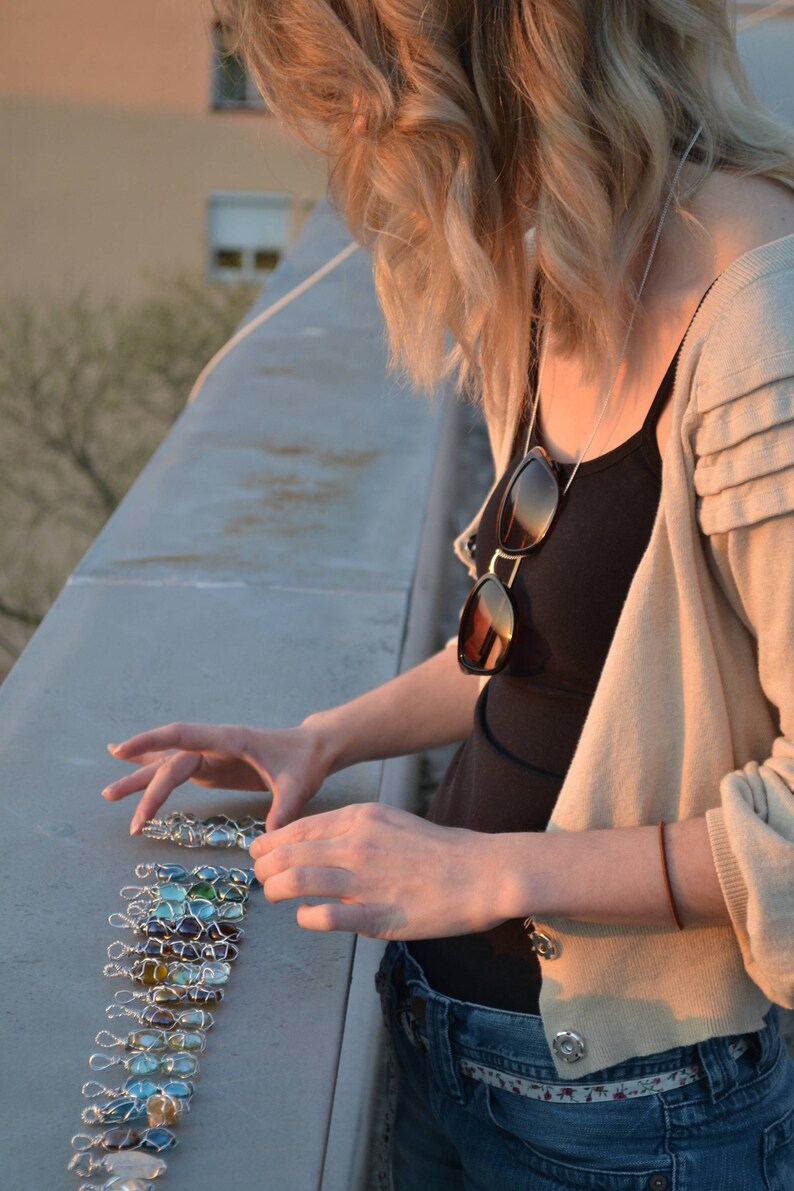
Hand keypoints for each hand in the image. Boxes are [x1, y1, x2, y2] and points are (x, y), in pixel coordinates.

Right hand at [102, 722, 329, 834]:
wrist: (312, 748)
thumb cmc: (305, 762)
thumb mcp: (299, 786)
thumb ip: (284, 810)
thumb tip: (269, 839)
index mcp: (231, 740)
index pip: (185, 737)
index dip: (152, 741)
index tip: (123, 750)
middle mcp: (215, 744)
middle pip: (172, 761)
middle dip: (145, 785)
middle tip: (118, 806)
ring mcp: (211, 754)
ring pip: (168, 764)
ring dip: (139, 777)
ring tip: (108, 793)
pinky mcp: (212, 766)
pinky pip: (177, 768)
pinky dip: (153, 768)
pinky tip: (130, 764)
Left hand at [249, 802, 514, 938]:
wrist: (480, 873)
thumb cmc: (437, 851)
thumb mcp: (390, 822)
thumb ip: (352, 832)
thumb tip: (315, 848)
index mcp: (360, 818)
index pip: (297, 828)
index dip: (270, 843)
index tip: (260, 854)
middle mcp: (356, 844)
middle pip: (287, 853)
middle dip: (264, 867)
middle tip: (261, 878)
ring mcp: (364, 879)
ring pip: (295, 880)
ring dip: (275, 890)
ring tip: (274, 896)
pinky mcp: (375, 914)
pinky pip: (324, 917)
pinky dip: (305, 918)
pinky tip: (307, 917)